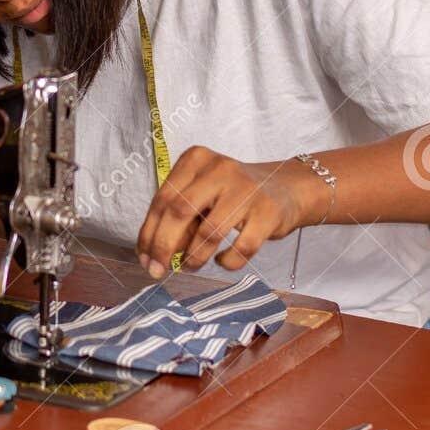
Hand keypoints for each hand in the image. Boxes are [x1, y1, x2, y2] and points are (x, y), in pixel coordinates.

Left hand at [134, 148, 319, 277]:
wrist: (285, 188)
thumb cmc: (231, 194)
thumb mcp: (201, 194)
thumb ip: (177, 216)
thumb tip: (154, 253)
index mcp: (196, 159)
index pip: (162, 199)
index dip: (149, 233)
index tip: (144, 258)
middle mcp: (219, 168)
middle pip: (179, 212)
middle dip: (163, 247)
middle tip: (157, 270)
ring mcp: (246, 189)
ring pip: (209, 233)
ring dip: (194, 258)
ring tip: (190, 266)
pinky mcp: (267, 212)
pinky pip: (240, 248)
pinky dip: (226, 262)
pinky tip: (221, 261)